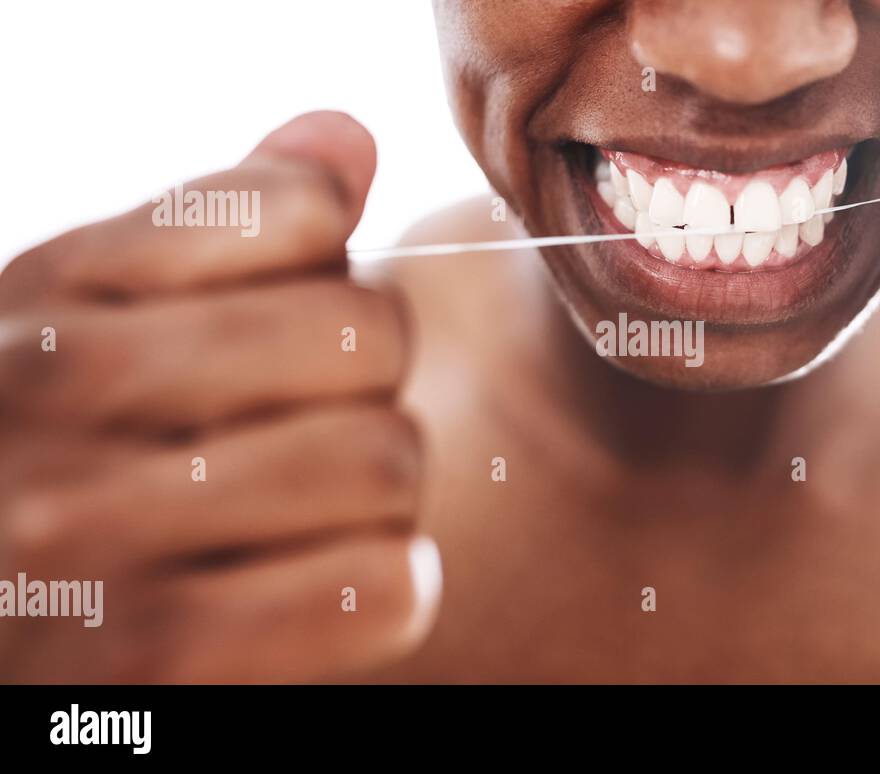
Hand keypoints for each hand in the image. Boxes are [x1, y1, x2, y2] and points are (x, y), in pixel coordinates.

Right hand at [0, 112, 439, 681]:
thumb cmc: (56, 458)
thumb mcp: (92, 317)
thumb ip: (222, 225)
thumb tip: (348, 143)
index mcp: (54, 288)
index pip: (301, 210)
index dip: (332, 267)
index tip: (289, 320)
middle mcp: (55, 391)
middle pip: (367, 332)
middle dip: (368, 388)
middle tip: (305, 433)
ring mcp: (92, 528)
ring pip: (383, 460)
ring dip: (378, 499)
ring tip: (305, 517)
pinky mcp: (151, 657)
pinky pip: (383, 586)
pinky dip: (386, 589)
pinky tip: (322, 588)